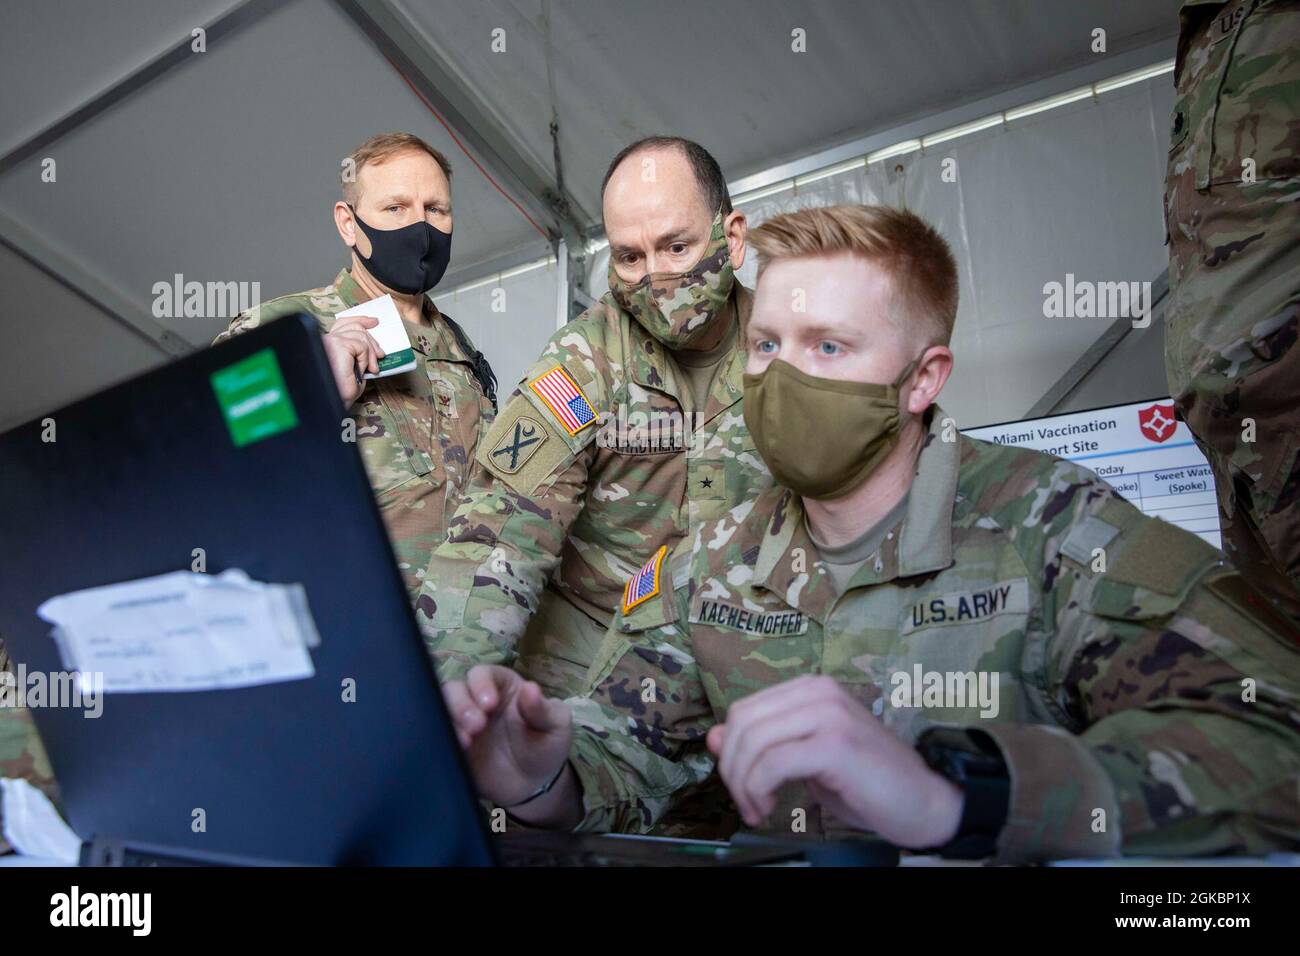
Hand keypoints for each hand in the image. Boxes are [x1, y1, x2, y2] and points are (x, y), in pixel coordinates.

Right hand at [322, 316, 383, 402]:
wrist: (331, 403)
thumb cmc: (339, 393)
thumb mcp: (352, 371)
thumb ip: (357, 356)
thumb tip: (373, 350)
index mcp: (326, 344)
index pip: (343, 323)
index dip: (360, 320)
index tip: (374, 322)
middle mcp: (325, 339)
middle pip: (354, 326)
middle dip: (371, 340)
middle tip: (380, 354)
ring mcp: (330, 340)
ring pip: (360, 336)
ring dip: (370, 354)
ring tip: (371, 369)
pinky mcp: (337, 345)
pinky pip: (361, 346)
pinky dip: (366, 359)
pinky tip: (363, 370)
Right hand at [442, 665, 573, 810]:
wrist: (534, 784)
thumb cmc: (546, 744)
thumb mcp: (555, 724)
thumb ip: (542, 709)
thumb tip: (531, 688)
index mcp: (501, 687)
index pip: (482, 674)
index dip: (481, 684)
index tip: (489, 703)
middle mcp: (475, 701)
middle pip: (455, 689)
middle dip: (461, 704)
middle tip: (477, 726)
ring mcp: (461, 725)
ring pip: (440, 711)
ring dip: (450, 722)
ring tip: (467, 741)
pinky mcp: (451, 748)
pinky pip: (437, 739)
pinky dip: (440, 742)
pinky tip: (455, 752)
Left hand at [707, 675, 962, 847]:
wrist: (925, 802)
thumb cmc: (867, 783)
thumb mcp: (805, 759)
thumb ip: (764, 744)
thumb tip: (713, 736)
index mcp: (811, 688)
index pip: (745, 710)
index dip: (730, 751)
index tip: (741, 786)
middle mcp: (819, 691)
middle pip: (743, 721)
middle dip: (731, 768)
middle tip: (746, 803)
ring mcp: (828, 714)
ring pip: (753, 741)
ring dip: (743, 783)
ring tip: (757, 809)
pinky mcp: (835, 744)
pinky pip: (772, 763)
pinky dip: (759, 789)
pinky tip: (769, 808)